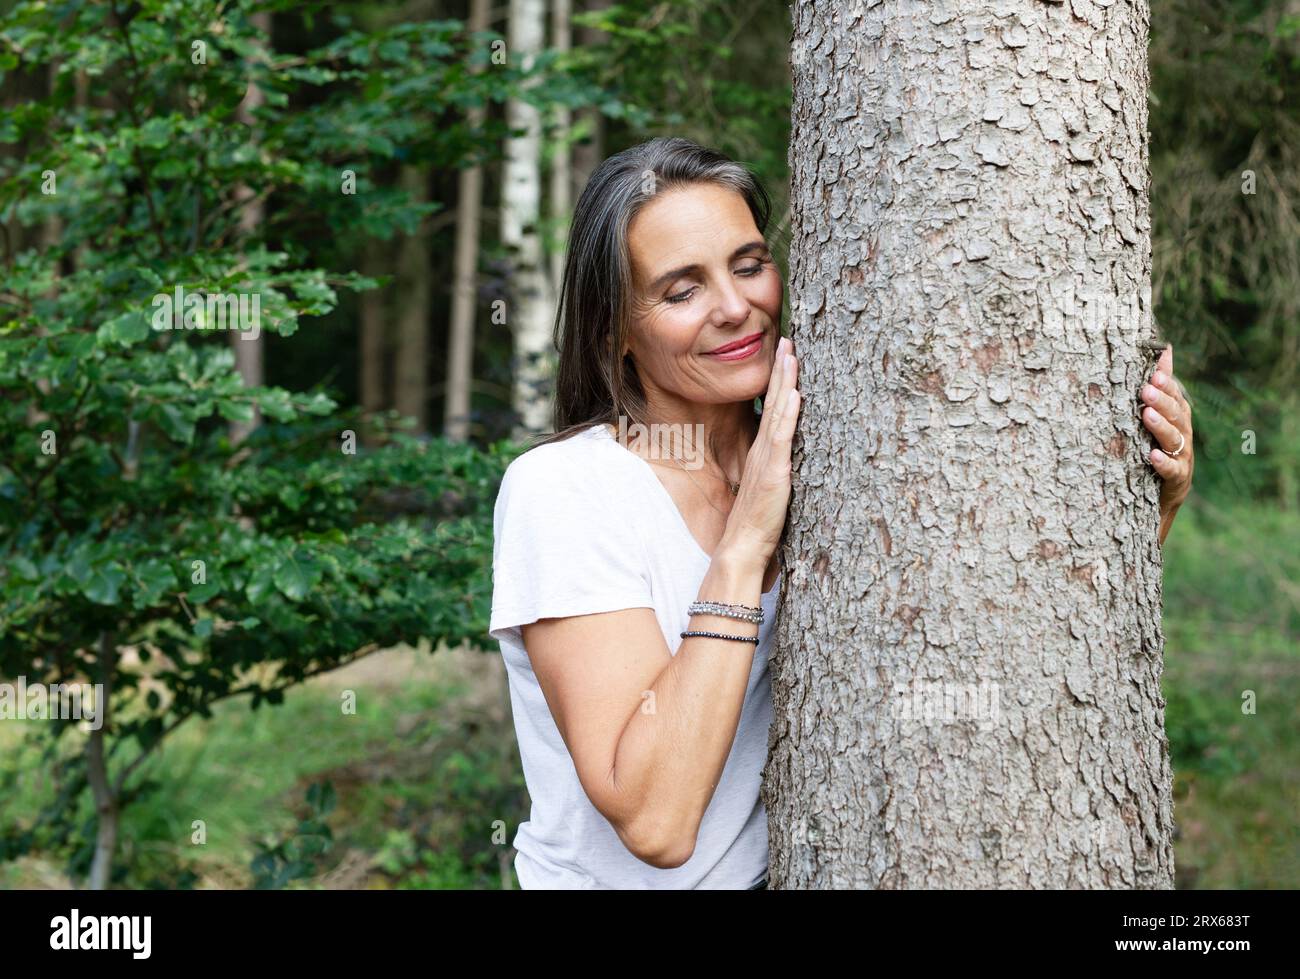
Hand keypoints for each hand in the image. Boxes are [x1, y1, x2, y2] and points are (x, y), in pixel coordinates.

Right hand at [716, 335, 801, 571]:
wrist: (742, 547)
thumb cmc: (756, 526)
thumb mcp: (768, 491)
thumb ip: (775, 472)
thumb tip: (785, 461)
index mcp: (763, 453)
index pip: (771, 409)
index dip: (778, 382)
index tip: (785, 357)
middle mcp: (763, 450)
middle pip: (772, 401)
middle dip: (780, 370)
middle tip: (787, 339)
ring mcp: (767, 459)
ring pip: (776, 412)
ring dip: (784, 381)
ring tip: (791, 354)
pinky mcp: (775, 473)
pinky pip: (781, 437)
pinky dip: (788, 414)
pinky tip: (794, 394)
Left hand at [1142, 343, 1193, 521]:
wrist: (1160, 495)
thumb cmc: (1157, 447)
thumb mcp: (1159, 415)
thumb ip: (1162, 385)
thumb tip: (1164, 346)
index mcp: (1178, 418)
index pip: (1176, 397)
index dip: (1167, 385)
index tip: (1153, 372)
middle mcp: (1184, 435)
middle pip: (1176, 415)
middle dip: (1163, 401)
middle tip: (1146, 388)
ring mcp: (1182, 457)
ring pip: (1175, 439)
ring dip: (1160, 426)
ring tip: (1146, 414)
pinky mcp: (1177, 479)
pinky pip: (1171, 470)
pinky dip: (1163, 462)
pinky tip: (1152, 455)